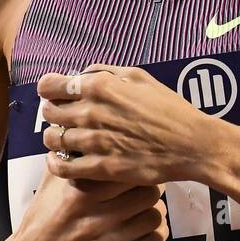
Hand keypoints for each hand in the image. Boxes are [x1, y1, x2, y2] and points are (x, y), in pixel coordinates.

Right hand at [13, 167, 168, 240]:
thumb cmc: (42, 219)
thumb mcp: (50, 183)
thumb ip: (70, 159)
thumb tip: (84, 134)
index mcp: (81, 194)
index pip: (128, 173)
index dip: (136, 169)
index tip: (135, 169)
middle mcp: (96, 218)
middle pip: (148, 193)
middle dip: (149, 189)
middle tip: (144, 189)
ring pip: (154, 217)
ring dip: (152, 211)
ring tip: (144, 210)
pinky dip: (154, 233)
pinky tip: (145, 230)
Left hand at [37, 64, 219, 187]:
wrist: (191, 144)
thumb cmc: (170, 108)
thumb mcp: (140, 77)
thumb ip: (105, 72)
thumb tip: (80, 75)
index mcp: (99, 86)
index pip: (50, 85)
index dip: (49, 90)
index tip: (55, 94)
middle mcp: (91, 112)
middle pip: (48, 112)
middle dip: (52, 113)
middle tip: (62, 117)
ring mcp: (94, 142)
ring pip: (52, 139)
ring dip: (54, 138)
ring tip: (63, 139)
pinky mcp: (100, 168)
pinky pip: (62, 167)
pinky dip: (55, 163)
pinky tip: (61, 160)